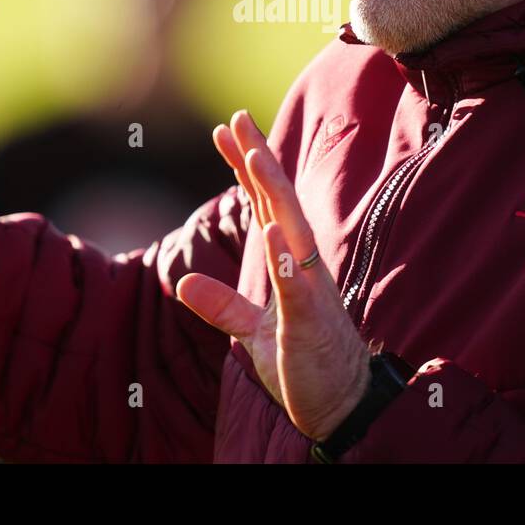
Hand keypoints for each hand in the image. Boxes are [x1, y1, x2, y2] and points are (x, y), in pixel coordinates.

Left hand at [176, 111, 371, 440]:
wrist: (341, 407)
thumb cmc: (304, 364)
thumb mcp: (253, 333)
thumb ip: (223, 305)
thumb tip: (182, 283)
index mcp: (290, 264)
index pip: (263, 205)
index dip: (245, 168)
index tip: (225, 130)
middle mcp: (304, 266)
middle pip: (279, 203)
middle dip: (259, 160)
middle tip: (238, 118)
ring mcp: (310, 292)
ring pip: (292, 231)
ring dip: (274, 194)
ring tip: (255, 157)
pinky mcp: (311, 323)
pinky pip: (298, 286)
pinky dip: (288, 259)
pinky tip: (275, 232)